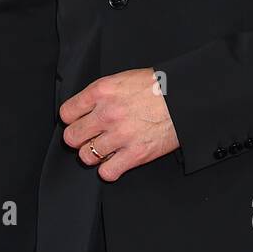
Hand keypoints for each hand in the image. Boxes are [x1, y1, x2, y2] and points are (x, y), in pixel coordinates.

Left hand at [60, 66, 179, 180]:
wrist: (185, 97)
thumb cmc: (157, 87)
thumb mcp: (122, 79)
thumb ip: (101, 94)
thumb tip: (85, 108)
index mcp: (102, 92)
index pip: (66, 113)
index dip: (71, 120)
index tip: (78, 122)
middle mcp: (107, 114)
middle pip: (72, 137)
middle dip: (78, 138)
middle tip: (89, 137)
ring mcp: (120, 135)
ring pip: (86, 156)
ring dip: (93, 155)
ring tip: (104, 149)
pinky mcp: (135, 154)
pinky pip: (107, 172)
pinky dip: (109, 170)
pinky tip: (116, 161)